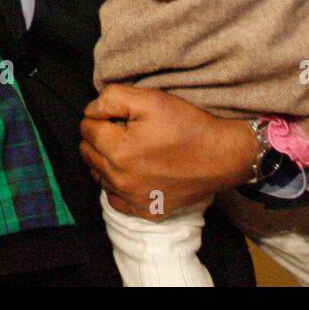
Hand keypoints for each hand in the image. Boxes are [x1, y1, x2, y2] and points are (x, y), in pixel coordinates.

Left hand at [79, 84, 259, 218]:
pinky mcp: (147, 211)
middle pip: (88, 153)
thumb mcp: (149, 98)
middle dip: (99, 138)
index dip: (99, 116)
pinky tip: (133, 172)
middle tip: (123, 130)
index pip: (86, 128)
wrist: (222, 156)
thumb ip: (111, 99)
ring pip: (99, 175)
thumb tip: (91, 111)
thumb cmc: (186, 125)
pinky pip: (115, 200)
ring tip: (129, 149)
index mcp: (118, 150)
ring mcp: (133, 199)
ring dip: (106, 161)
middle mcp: (121, 179)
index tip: (118, 115)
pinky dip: (117, 186)